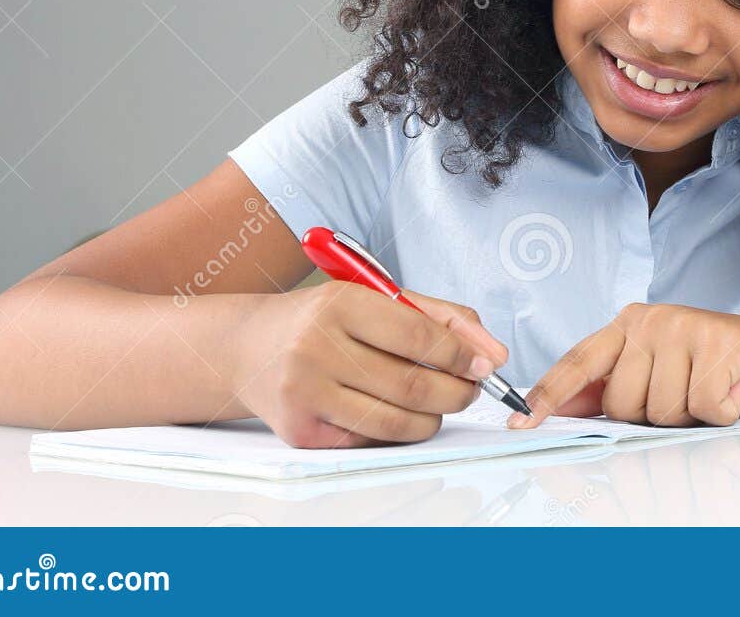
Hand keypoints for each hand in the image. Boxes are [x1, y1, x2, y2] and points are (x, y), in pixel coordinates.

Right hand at [230, 280, 508, 448]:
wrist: (246, 349)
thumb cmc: (323, 321)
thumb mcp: (376, 299)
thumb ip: (441, 318)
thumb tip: (494, 354)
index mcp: (339, 303)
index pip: (418, 334)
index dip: (461, 355)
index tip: (483, 365)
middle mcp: (316, 347)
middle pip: (412, 385)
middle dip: (458, 393)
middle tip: (471, 389)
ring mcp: (304, 393)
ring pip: (396, 422)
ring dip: (433, 418)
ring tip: (439, 404)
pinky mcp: (300, 430)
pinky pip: (369, 441)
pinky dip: (397, 433)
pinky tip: (397, 413)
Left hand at [507, 303, 739, 428]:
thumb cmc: (722, 373)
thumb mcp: (662, 377)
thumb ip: (614, 388)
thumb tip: (559, 410)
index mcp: (630, 326)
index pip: (579, 362)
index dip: (548, 394)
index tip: (521, 422)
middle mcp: (653, 320)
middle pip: (622, 403)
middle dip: (654, 416)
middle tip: (689, 394)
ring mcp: (686, 326)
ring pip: (662, 410)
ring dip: (691, 416)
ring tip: (713, 390)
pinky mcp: (722, 342)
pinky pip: (703, 407)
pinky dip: (723, 412)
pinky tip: (736, 390)